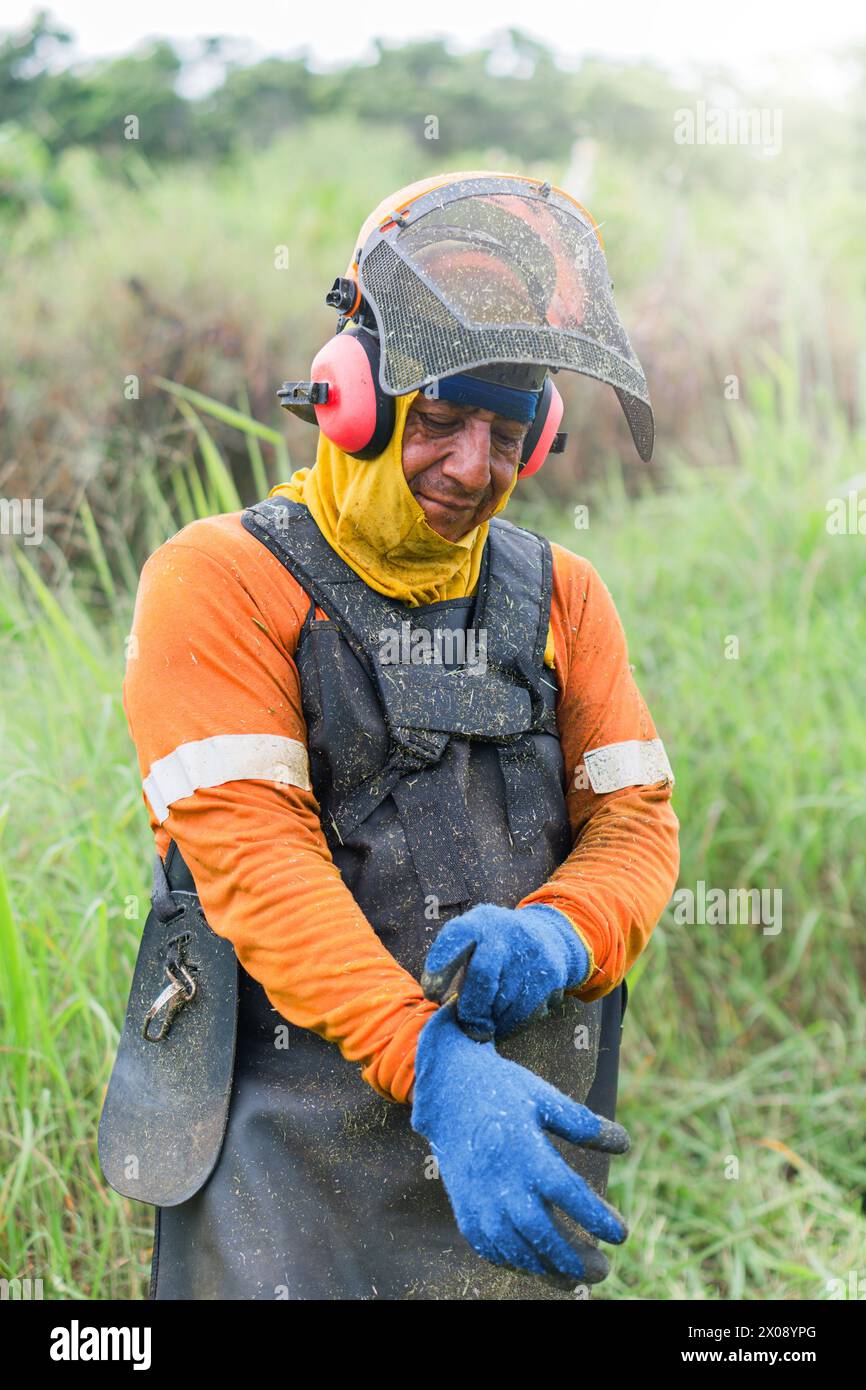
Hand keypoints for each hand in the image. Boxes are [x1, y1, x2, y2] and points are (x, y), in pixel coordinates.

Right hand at [411, 1004, 628, 1285]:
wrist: (447, 1092)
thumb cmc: (502, 1091)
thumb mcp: (545, 1099)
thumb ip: (583, 1125)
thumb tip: (624, 1144)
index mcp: (529, 1156)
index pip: (570, 1196)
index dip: (597, 1218)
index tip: (620, 1234)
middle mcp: (504, 1186)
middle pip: (543, 1234)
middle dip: (574, 1258)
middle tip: (602, 1270)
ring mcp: (481, 1202)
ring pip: (517, 1250)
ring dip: (547, 1267)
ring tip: (572, 1275)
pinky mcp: (466, 1211)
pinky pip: (492, 1248)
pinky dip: (515, 1262)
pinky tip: (534, 1264)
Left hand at [421, 903, 590, 1040]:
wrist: (548, 937)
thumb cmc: (493, 948)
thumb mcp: (472, 942)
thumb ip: (452, 963)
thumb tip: (436, 998)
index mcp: (479, 922)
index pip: (456, 936)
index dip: (440, 965)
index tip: (432, 993)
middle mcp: (506, 932)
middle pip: (483, 974)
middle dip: (471, 1008)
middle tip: (466, 1025)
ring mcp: (531, 951)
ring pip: (504, 1001)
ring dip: (491, 1020)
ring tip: (486, 1021)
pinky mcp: (550, 974)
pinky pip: (524, 1012)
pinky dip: (509, 1025)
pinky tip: (504, 1020)